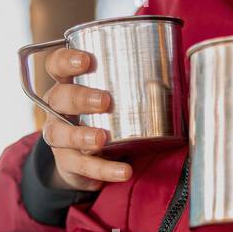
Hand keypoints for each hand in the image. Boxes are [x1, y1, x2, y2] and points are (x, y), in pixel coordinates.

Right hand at [40, 49, 131, 191]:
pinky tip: (123, 171)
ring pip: (61, 134)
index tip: (87, 60)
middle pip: (59, 98)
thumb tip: (175, 76)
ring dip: (82, 135)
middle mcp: (57, 109)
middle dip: (80, 98)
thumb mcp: (112, 98)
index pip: (56, 65)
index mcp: (67, 84)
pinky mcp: (68, 163)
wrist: (84, 160)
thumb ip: (133, 87)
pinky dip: (105, 170)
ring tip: (102, 138)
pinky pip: (84, 167)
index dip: (67, 61)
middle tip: (105, 101)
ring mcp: (59, 137)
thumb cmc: (103, 118)